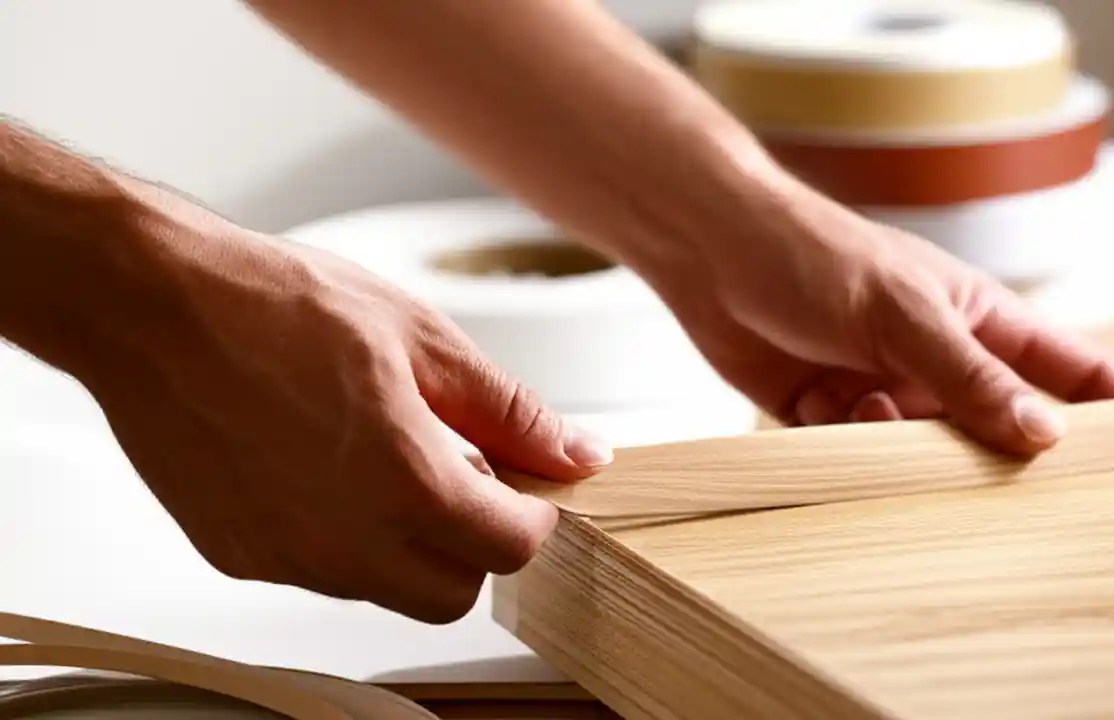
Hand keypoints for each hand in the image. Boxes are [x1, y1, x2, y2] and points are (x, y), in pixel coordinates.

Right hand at [80, 201, 612, 622]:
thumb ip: (509, 411)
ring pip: (385, 588)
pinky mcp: (238, 554)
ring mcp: (285, 555)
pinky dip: (344, 538)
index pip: (510, 549)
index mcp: (403, 482)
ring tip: (383, 456)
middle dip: (475, 545)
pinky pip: (320, 572)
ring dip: (409, 543)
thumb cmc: (274, 304)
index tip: (526, 486)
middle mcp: (341, 539)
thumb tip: (577, 452)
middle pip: (454, 594)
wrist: (150, 303)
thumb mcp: (422, 339)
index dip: (532, 516)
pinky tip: (324, 467)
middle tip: (462, 475)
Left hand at [656, 178, 1113, 455]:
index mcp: (977, 318)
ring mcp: (883, 386)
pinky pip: (856, 455)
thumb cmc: (815, 255)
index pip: (1066, 366)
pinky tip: (817, 403)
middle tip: (984, 483)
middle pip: (993, 427)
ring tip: (861, 404)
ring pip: (919, 451)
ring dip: (898, 446)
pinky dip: (842, 444)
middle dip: (987, 454)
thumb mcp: (903, 312)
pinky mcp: (826, 412)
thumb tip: (1045, 435)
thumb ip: (970, 376)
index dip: (1110, 404)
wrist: (712, 252)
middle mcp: (936, 359)